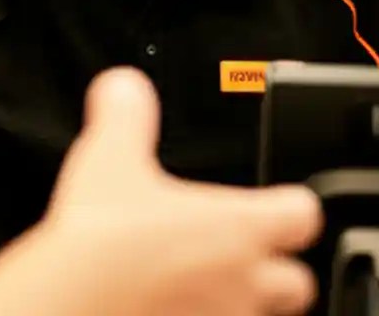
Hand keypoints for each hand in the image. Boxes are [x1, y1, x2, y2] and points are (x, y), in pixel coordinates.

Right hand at [44, 67, 323, 315]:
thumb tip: (124, 86)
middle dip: (276, 270)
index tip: (274, 203)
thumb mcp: (109, 157)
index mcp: (239, 226)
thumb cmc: (102, 240)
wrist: (75, 301)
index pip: (303, 213)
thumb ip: (126, 115)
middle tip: (238, 256)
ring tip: (200, 288)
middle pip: (299, 282)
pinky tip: (172, 309)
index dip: (290, 205)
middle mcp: (246, 280)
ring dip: (240, 303)